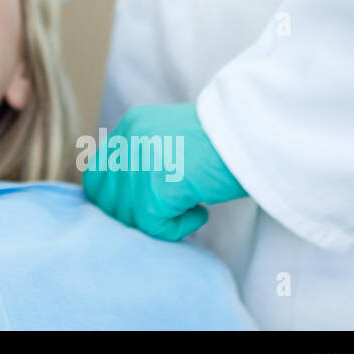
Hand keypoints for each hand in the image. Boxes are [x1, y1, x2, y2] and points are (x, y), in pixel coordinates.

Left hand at [81, 103, 246, 239]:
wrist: (254, 133)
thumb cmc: (227, 140)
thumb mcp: (176, 138)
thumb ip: (150, 157)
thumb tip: (135, 198)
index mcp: (132, 125)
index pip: (98, 171)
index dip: (112, 196)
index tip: (138, 206)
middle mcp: (129, 141)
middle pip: (103, 196)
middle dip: (129, 213)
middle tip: (165, 213)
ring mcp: (138, 164)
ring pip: (128, 215)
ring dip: (159, 221)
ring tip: (192, 206)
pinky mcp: (154, 189)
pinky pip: (155, 228)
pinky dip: (179, 228)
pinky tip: (201, 210)